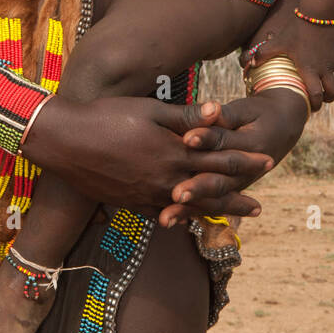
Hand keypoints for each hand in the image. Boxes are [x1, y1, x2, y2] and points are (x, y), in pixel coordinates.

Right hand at [28, 95, 272, 218]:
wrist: (65, 141)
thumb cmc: (106, 116)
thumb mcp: (149, 109)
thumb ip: (185, 115)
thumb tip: (219, 111)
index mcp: (173, 152)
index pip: (219, 158)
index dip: (245, 160)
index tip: (268, 161)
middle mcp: (165, 179)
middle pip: (210, 189)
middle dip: (237, 196)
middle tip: (260, 207)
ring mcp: (147, 195)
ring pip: (189, 208)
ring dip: (213, 213)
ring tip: (232, 220)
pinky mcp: (130, 203)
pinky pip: (162, 215)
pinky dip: (179, 220)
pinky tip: (186, 223)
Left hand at [158, 88, 308, 226]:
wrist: (282, 127)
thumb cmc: (259, 114)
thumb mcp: (246, 110)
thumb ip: (225, 115)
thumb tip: (210, 109)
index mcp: (252, 145)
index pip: (224, 142)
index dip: (205, 139)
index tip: (186, 138)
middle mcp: (246, 172)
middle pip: (218, 180)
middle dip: (196, 188)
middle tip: (176, 194)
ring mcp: (237, 184)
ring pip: (211, 200)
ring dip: (188, 210)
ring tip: (165, 219)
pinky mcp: (229, 190)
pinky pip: (209, 205)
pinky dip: (190, 214)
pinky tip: (169, 221)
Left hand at [246, 16, 333, 111]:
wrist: (318, 13)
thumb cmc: (296, 30)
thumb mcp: (278, 42)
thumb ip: (264, 53)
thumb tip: (250, 63)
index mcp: (309, 70)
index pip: (316, 96)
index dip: (314, 104)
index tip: (309, 106)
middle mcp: (324, 68)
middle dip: (328, 99)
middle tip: (319, 99)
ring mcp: (333, 60)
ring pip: (332, 77)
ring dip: (326, 80)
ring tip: (315, 77)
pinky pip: (333, 63)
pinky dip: (326, 65)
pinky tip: (316, 56)